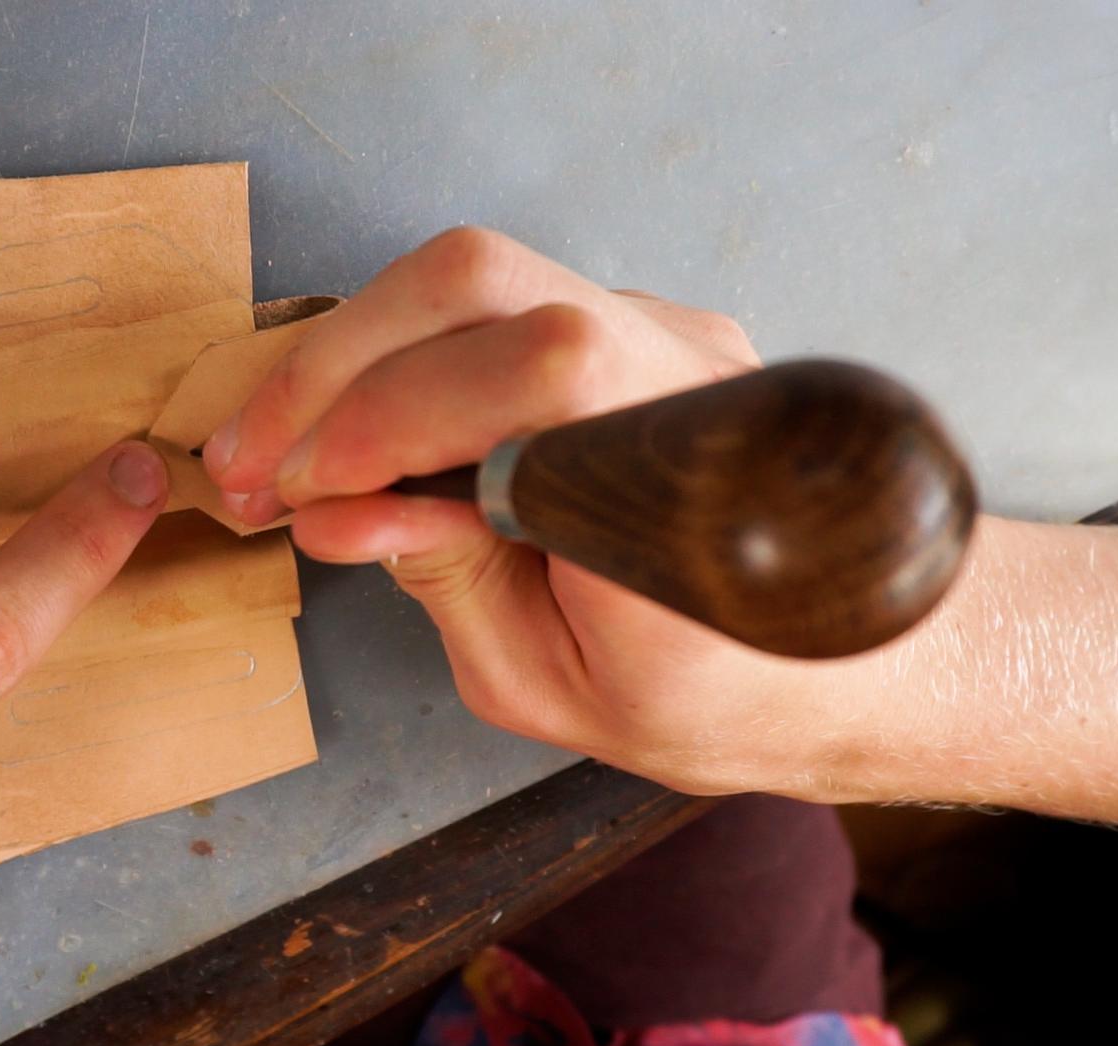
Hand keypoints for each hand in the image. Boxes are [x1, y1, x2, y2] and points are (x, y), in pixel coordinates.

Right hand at [203, 227, 851, 795]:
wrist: (868, 661)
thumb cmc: (728, 696)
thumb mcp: (556, 684)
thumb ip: (446, 584)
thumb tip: (331, 512)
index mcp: (681, 466)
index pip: (522, 369)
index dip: (382, 415)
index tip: (293, 489)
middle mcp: (682, 365)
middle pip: (481, 278)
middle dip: (335, 359)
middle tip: (249, 455)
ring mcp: (668, 333)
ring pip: (482, 277)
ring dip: (357, 350)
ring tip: (285, 445)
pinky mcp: (643, 334)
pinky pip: (502, 312)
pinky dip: (407, 358)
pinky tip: (363, 430)